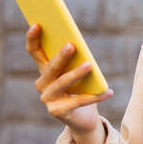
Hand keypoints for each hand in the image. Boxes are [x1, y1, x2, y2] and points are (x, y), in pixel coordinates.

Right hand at [25, 23, 112, 137]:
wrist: (84, 119)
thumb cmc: (82, 90)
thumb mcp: (78, 72)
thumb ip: (76, 60)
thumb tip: (79, 44)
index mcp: (44, 71)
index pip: (34, 52)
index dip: (33, 38)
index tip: (37, 24)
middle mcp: (42, 85)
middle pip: (50, 68)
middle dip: (60, 56)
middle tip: (71, 45)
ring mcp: (48, 99)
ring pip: (62, 83)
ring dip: (76, 73)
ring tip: (89, 65)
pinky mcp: (58, 112)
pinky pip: (79, 101)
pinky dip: (95, 96)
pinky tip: (109, 91)